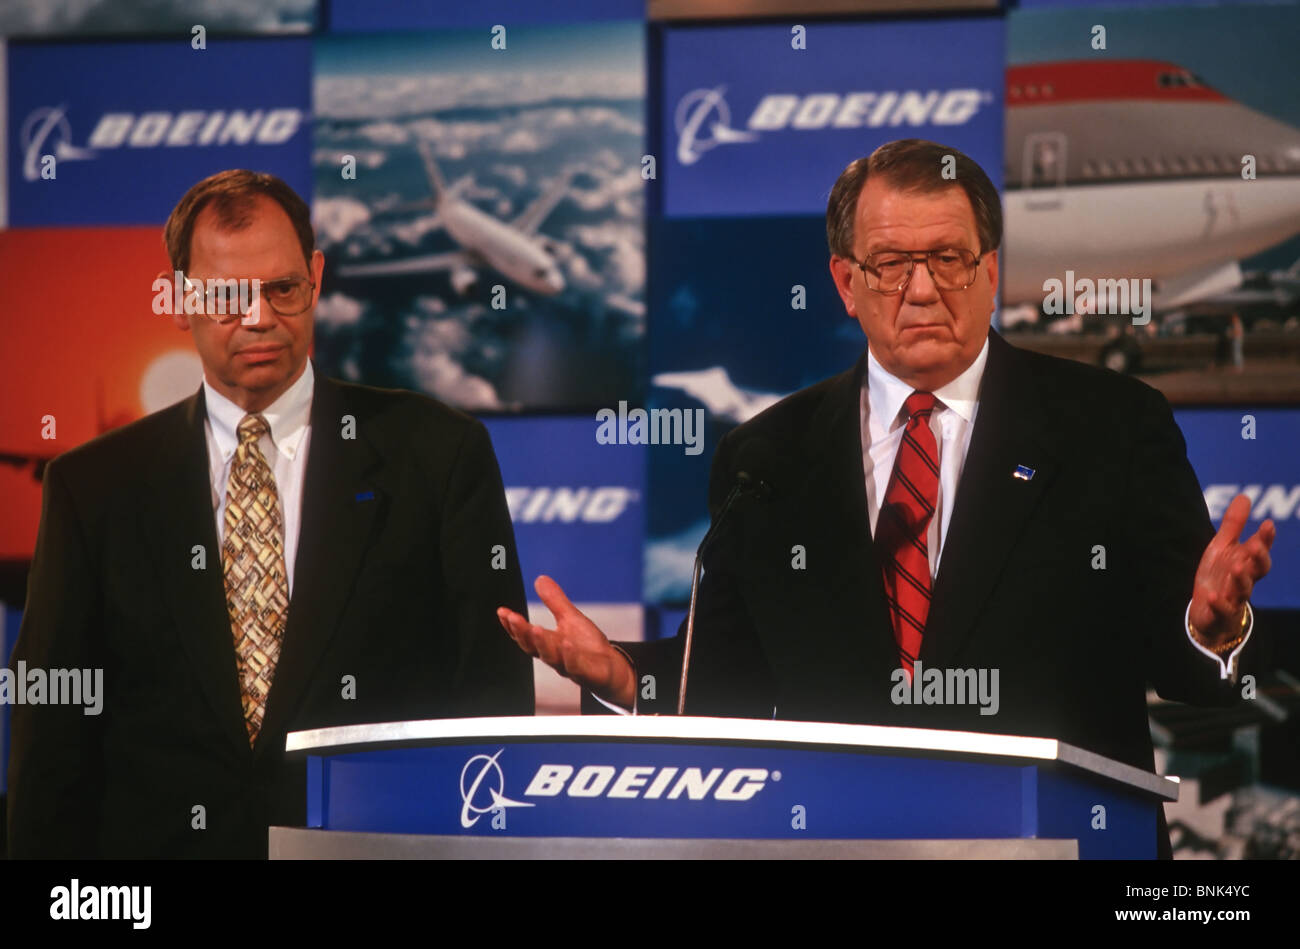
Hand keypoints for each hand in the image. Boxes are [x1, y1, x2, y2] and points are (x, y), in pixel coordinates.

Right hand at [498, 575, 636, 709]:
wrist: (611, 669)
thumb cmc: (587, 646)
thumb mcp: (570, 618)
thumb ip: (554, 602)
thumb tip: (540, 579)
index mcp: (547, 643)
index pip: (525, 635)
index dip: (512, 625)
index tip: (502, 611)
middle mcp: (554, 656)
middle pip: (533, 647)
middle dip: (522, 632)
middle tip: (513, 618)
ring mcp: (568, 666)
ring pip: (551, 658)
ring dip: (541, 644)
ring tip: (535, 628)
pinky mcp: (586, 673)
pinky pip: (575, 666)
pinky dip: (569, 656)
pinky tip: (566, 643)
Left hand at [1189, 494, 1274, 648]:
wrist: (1209, 612)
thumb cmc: (1220, 576)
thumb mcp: (1223, 548)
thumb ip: (1234, 525)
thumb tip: (1244, 496)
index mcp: (1247, 563)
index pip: (1260, 550)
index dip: (1265, 539)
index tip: (1267, 524)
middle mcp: (1244, 580)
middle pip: (1258, 571)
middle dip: (1258, 559)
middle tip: (1256, 546)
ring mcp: (1234, 597)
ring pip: (1243, 590)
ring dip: (1241, 579)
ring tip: (1237, 567)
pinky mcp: (1220, 612)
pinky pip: (1221, 609)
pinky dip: (1218, 603)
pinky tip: (1213, 595)